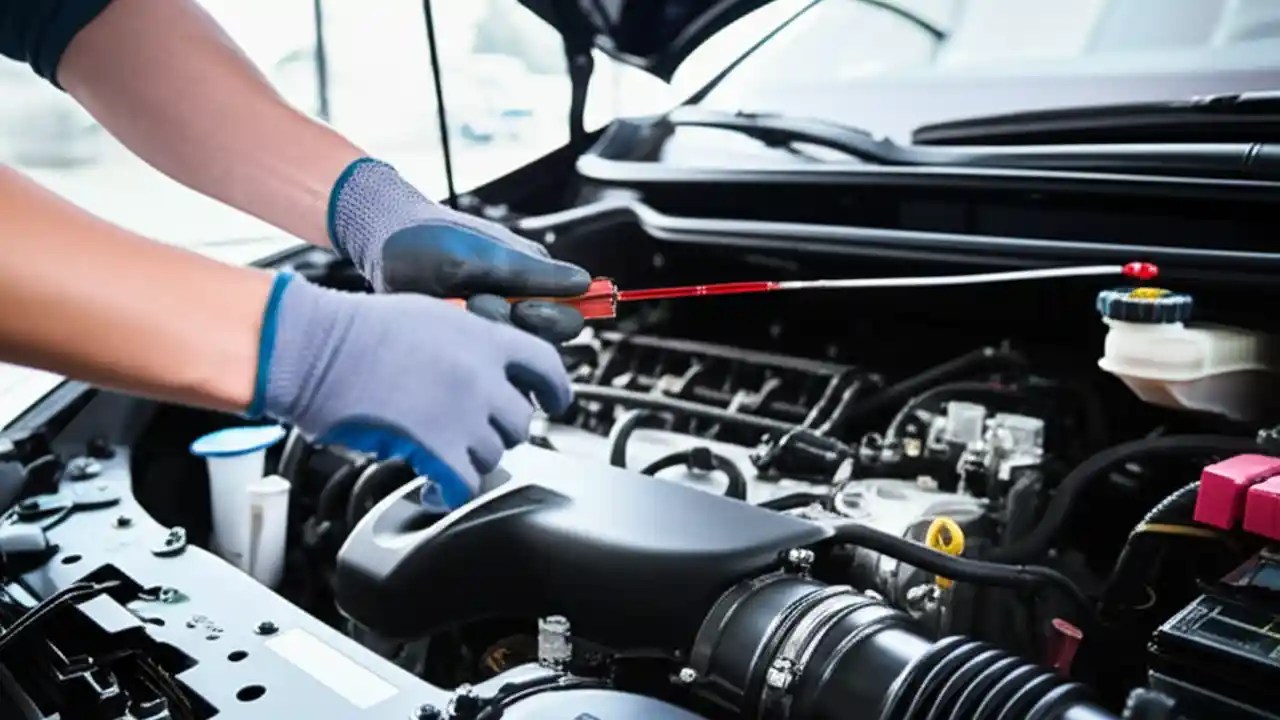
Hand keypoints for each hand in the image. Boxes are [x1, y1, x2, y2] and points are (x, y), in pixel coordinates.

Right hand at [253, 273, 570, 509]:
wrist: (316, 348)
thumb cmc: (356, 330)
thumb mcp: (430, 316)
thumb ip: (468, 343)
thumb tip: (484, 368)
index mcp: (484, 338)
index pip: (546, 365)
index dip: (556, 389)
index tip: (555, 402)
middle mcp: (481, 376)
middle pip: (521, 420)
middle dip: (500, 430)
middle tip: (474, 431)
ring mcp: (462, 414)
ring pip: (493, 454)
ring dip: (471, 458)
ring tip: (443, 454)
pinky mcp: (436, 449)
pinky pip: (464, 485)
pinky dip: (450, 493)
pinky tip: (434, 489)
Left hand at [328, 158, 589, 342]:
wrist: (380, 243)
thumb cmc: (433, 238)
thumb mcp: (484, 253)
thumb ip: (533, 273)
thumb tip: (584, 283)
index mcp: (533, 281)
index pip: (569, 316)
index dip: (553, 319)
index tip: (525, 308)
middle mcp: (515, 306)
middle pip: (540, 341)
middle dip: (512, 325)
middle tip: (480, 303)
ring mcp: (488, 326)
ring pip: (508, 351)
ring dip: (484, 332)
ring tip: (456, 305)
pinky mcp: (464, 341)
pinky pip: (478, 357)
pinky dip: (464, 344)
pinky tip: (444, 324)